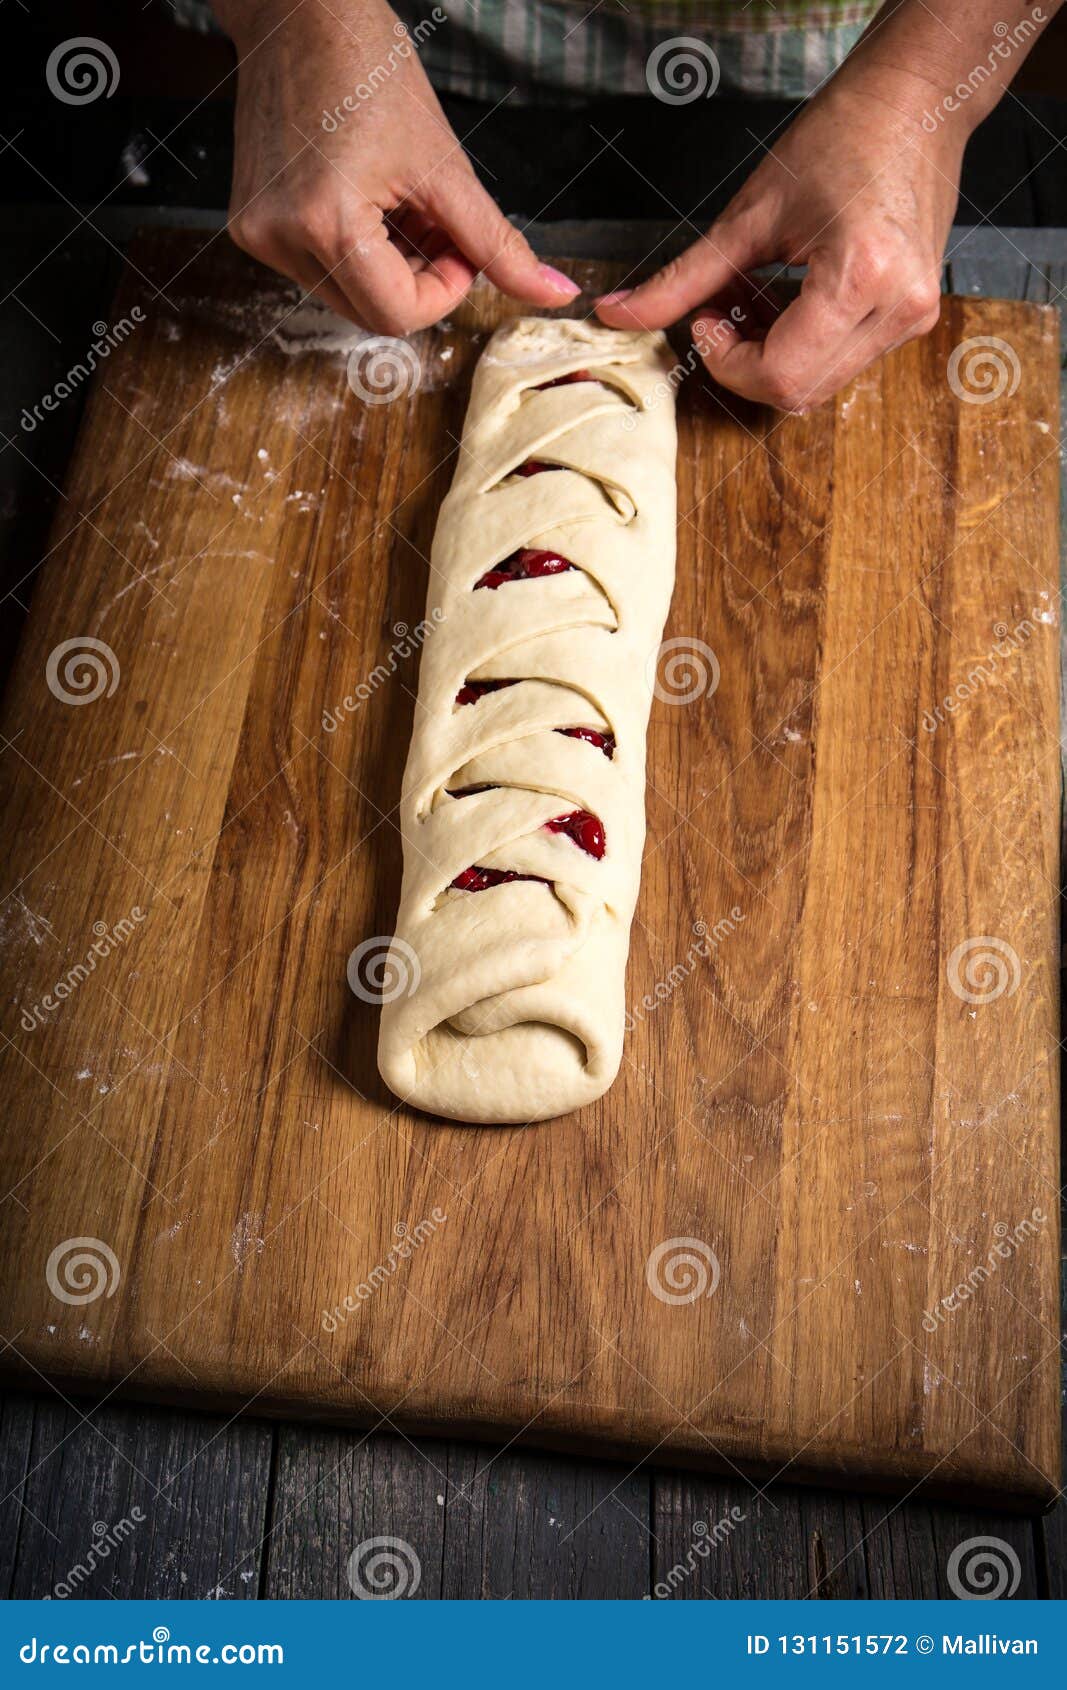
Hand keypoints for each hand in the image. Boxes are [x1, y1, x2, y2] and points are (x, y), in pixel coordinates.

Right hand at [214, 0, 579, 331]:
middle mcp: (279, 238)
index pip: (398, 316)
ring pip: (347, 296)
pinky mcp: (250, 225)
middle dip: (418, 281)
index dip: (445, 291)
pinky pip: (318, 269)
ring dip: (389, 268)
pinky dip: (356, 251)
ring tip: (402, 205)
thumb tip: (555, 293)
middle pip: (371, 314)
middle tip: (436, 224)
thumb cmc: (370, 69)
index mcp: (326, 224)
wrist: (300, 13)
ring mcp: (258, 235)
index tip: (460, 248)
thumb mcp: (446, 166)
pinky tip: (368, 201)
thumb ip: (498, 242)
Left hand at [596, 76, 962, 411]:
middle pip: (798, 390)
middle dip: (743, 361)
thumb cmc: (842, 136)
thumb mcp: (751, 212)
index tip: (702, 319)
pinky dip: (798, 345)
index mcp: (862, 277)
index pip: (778, 375)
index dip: (726, 363)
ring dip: (769, 355)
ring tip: (748, 296)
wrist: (916, 99)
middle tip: (718, 307)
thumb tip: (616, 315)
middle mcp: (898, 308)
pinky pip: (841, 360)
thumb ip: (684, 278)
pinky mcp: (913, 315)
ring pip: (818, 383)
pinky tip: (781, 300)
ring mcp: (912, 316)